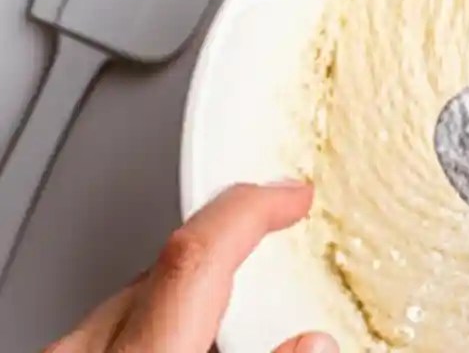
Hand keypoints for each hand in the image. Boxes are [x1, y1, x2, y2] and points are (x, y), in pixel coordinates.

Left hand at [44, 181, 335, 352]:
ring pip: (134, 292)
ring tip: (234, 287)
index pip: (198, 253)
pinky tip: (175, 328)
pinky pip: (106, 321)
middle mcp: (91, 350)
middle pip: (168, 265)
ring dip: (189, 280)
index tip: (291, 193)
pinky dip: (150, 310)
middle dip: (228, 240)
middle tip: (278, 223)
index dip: (251, 209)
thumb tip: (314, 343)